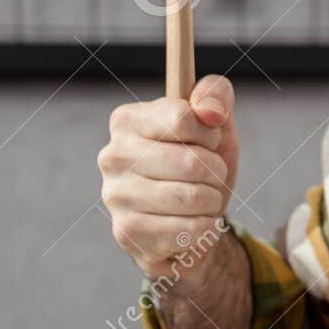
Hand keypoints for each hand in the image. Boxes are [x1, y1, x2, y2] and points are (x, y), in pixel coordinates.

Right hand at [98, 74, 238, 277]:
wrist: (193, 220)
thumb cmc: (201, 164)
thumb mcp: (216, 125)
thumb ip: (215, 96)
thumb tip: (210, 111)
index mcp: (128, 120)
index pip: (182, 118)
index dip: (209, 134)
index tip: (206, 142)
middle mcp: (112, 156)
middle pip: (191, 161)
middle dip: (215, 171)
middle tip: (208, 176)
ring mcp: (115, 196)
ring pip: (192, 197)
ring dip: (212, 200)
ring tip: (201, 200)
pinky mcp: (127, 232)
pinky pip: (188, 229)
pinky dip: (206, 227)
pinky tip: (194, 223)